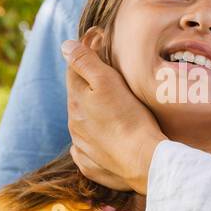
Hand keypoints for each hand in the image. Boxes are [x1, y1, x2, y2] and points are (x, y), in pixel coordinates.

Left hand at [61, 28, 165, 194]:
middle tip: (111, 79)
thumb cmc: (130, 117)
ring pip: (83, 124)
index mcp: (76, 101)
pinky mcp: (93, 166)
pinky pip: (88, 151)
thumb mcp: (107, 81)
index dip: (85, 55)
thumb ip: (85, 61)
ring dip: (93, 114)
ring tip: (114, 110)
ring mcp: (82, 148)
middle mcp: (74, 124)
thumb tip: (65, 46)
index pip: (74, 71)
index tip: (99, 43)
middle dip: (90, 87)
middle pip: (79, 98)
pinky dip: (95, 142)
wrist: (144, 162)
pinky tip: (107, 140)